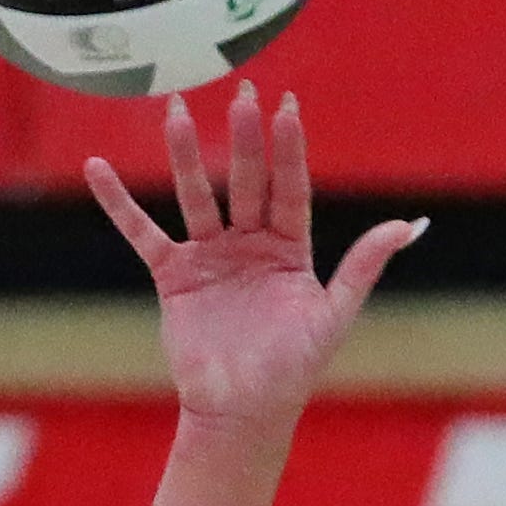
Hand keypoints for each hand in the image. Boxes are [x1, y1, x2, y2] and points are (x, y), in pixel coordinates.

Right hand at [85, 83, 424, 435]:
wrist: (242, 412)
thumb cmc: (292, 369)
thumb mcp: (333, 317)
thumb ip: (363, 268)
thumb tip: (406, 226)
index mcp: (290, 249)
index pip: (290, 189)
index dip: (288, 150)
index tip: (287, 107)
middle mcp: (250, 243)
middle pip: (245, 182)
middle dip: (244, 140)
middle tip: (242, 93)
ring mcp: (211, 256)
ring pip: (196, 195)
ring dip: (183, 154)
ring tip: (175, 108)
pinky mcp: (174, 275)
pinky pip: (143, 232)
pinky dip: (119, 203)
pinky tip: (98, 168)